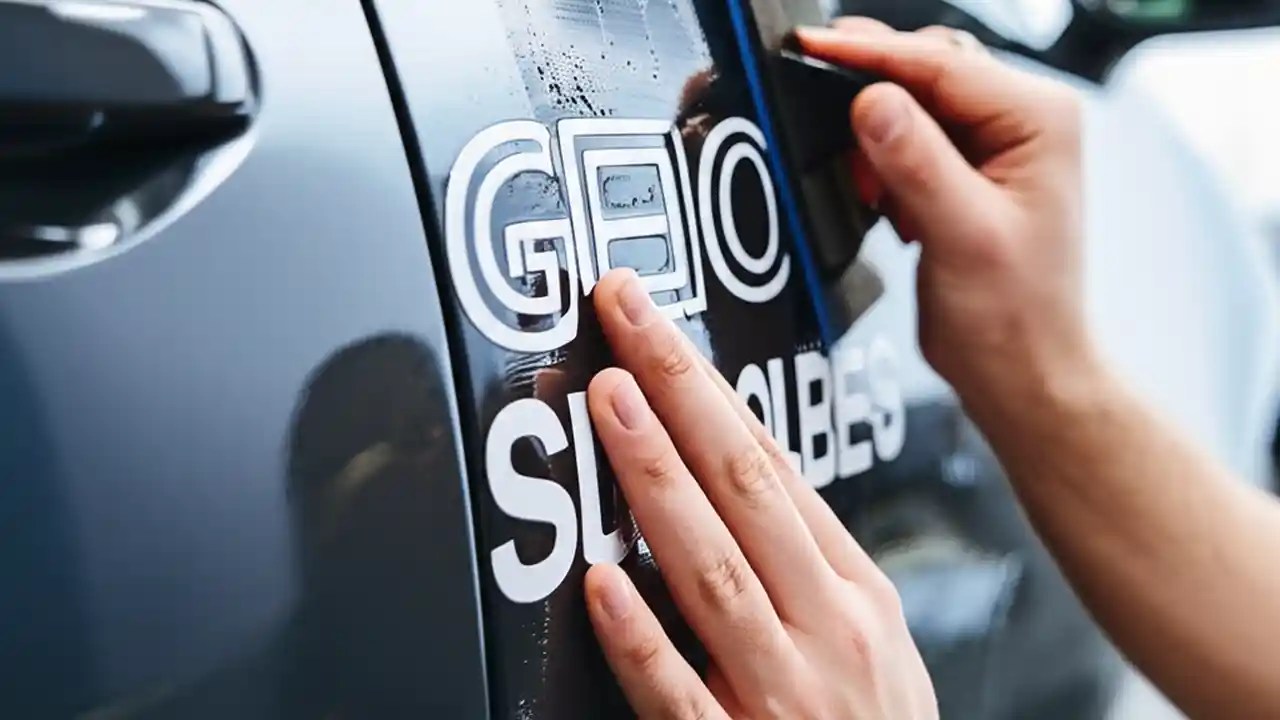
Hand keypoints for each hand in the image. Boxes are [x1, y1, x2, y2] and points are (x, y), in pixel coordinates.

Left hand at [583, 270, 936, 718]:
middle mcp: (827, 632)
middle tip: (626, 323)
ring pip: (713, 571)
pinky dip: (642, 636)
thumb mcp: (868, 636)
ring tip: (611, 406)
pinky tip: (601, 582)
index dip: (709, 387)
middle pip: (744, 491)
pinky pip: (680, 692)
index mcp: (854, 592)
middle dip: (681, 396)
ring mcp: (785, 695)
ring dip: (657, 482)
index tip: (657, 328)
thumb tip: (736, 472)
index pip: (773, 466)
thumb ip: (804, 561)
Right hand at [798, 20, 1096, 416]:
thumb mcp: (964, 236)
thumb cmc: (1017, 316)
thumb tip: (872, 102)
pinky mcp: (959, 172)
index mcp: (1037, 118)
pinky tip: (881, 198)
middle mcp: (1018, 120)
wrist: (1019, 371)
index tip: (811, 49)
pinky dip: (878, 161)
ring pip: (910, 104)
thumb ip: (917, 163)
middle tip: (817, 112)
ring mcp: (989, 145)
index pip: (942, 64)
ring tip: (872, 188)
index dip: (870, 56)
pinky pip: (904, 140)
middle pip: (925, 71)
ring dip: (873, 135)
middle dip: (869, 93)